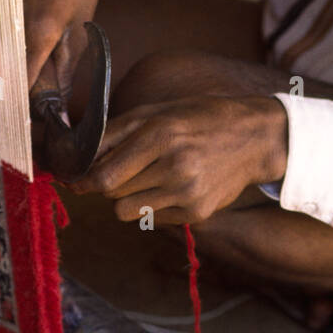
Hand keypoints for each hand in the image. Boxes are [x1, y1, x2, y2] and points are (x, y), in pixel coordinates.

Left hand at [71, 94, 288, 223]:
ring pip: (127, 212)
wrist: (254, 138)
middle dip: (110, 183)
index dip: (86, 180)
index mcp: (161, 135)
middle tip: (125, 168)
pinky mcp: (198, 213)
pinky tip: (171, 186)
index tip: (79, 179)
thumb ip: (114, 133)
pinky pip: (152, 219)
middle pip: (112, 195)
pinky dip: (152, 205)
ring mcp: (188, 193)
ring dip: (128, 197)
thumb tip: (79, 160)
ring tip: (147, 177)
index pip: (105, 176)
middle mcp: (175, 167)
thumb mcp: (156, 112)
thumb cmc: (200, 118)